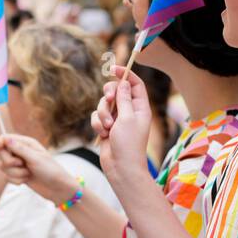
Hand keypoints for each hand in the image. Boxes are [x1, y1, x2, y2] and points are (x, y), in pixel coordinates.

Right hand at [0, 133, 78, 203]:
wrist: (58, 189)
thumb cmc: (51, 171)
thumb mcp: (36, 159)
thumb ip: (20, 149)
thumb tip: (6, 139)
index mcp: (26, 143)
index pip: (4, 139)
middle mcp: (21, 152)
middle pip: (1, 153)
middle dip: (9, 162)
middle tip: (22, 165)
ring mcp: (19, 164)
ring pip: (4, 167)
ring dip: (15, 174)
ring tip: (28, 174)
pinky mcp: (18, 174)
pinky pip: (7, 177)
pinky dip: (16, 181)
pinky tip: (27, 181)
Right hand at [90, 66, 152, 186]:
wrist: (121, 167)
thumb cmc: (128, 144)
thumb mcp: (127, 117)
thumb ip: (124, 98)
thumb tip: (123, 83)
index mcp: (140, 107)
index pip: (135, 84)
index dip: (126, 74)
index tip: (114, 69)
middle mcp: (129, 111)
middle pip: (116, 91)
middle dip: (109, 95)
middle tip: (109, 100)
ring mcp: (117, 119)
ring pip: (103, 104)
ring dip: (102, 114)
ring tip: (107, 127)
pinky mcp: (106, 127)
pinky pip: (97, 117)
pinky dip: (97, 124)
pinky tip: (103, 134)